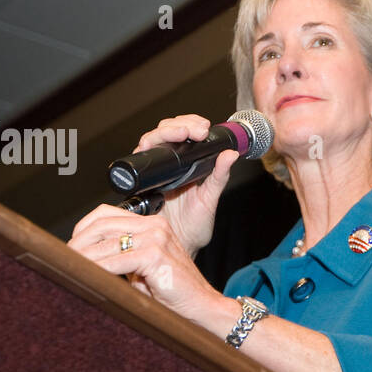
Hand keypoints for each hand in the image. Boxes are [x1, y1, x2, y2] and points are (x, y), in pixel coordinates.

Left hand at [67, 205, 231, 328]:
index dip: (82, 229)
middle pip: (102, 225)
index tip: (70, 247)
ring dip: (83, 258)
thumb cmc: (174, 293)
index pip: (106, 215)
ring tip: (69, 269)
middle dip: (78, 243)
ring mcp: (156, 238)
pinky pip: (116, 261)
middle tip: (63, 259)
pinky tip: (88, 278)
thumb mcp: (142, 269)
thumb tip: (83, 259)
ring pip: (106, 244)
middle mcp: (155, 225)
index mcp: (153, 224)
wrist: (203, 308)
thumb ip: (120, 257)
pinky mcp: (156, 255)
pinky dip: (98, 270)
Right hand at [133, 114, 240, 256]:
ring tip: (182, 133)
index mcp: (187, 166)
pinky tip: (157, 146)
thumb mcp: (210, 199)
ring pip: (152, 139)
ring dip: (166, 131)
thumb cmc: (193, 227)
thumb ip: (219, 176)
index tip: (204, 127)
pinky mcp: (140, 182)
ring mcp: (153, 172)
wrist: (177, 247)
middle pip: (167, 131)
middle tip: (196, 130)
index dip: (192, 124)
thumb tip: (232, 153)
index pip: (185, 134)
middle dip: (181, 124)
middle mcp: (168, 166)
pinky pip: (139, 160)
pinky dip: (145, 147)